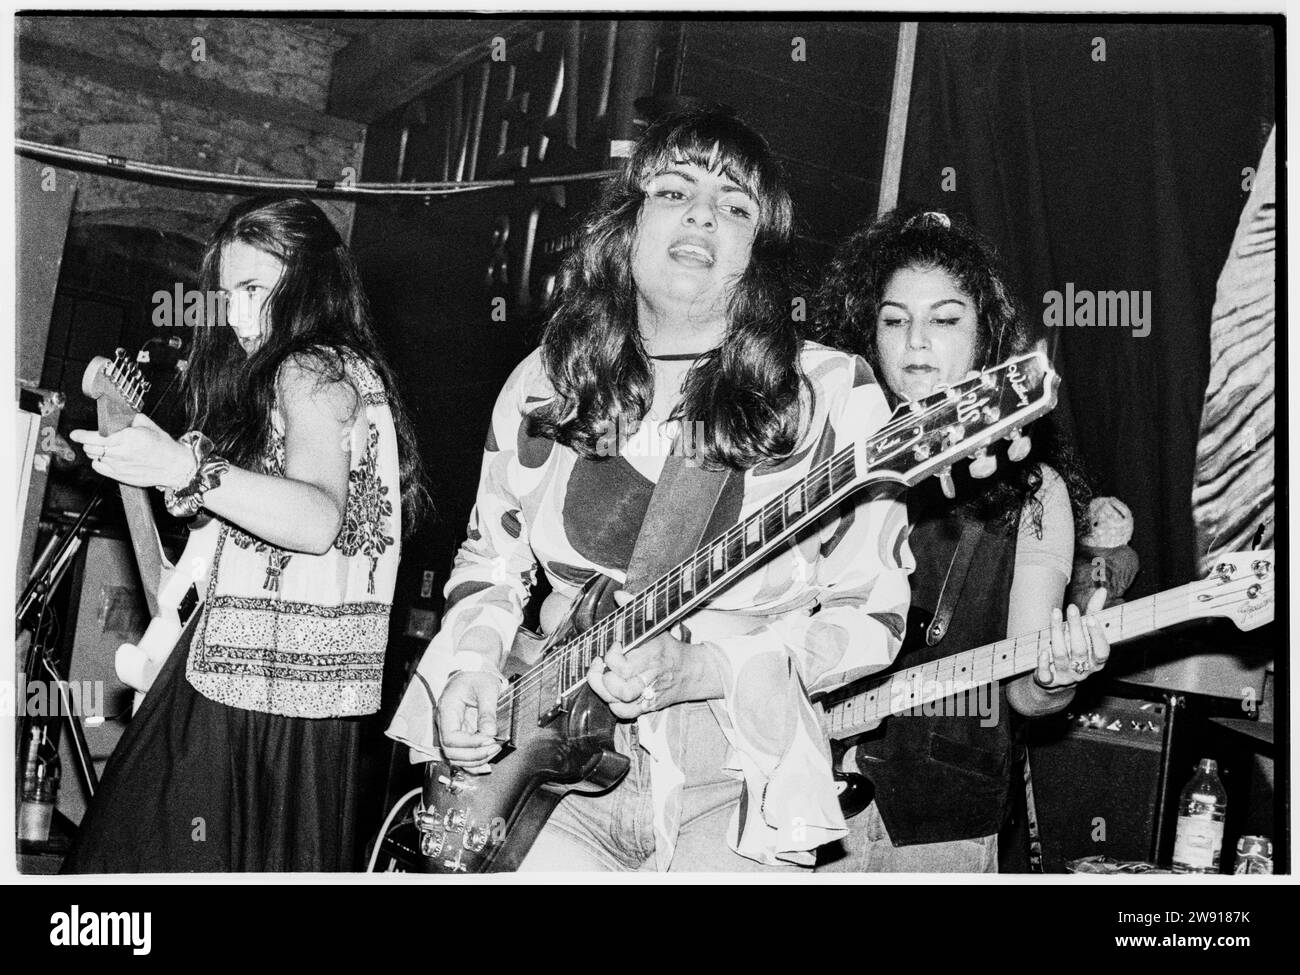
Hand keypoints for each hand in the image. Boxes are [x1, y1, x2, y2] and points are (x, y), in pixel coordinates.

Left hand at [69, 414, 193, 488]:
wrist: (173, 466)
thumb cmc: (163, 447)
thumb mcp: (148, 426)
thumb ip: (130, 419)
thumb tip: (117, 415)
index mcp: (128, 438)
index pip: (96, 437)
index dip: (82, 435)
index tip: (75, 434)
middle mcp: (121, 452)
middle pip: (91, 447)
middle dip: (88, 442)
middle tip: (94, 439)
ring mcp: (119, 465)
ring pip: (94, 457)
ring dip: (95, 451)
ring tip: (106, 448)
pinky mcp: (119, 475)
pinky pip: (99, 467)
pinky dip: (100, 461)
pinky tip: (110, 458)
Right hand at [436, 671, 502, 770]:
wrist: (474, 673)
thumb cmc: (478, 677)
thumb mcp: (487, 689)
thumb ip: (487, 711)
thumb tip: (490, 732)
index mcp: (447, 709)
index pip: (450, 737)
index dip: (470, 744)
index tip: (489, 740)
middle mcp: (445, 722)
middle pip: (450, 751)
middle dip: (474, 755)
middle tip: (494, 747)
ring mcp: (450, 730)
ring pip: (454, 757)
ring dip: (475, 761)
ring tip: (494, 752)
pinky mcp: (459, 735)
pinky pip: (461, 755)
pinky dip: (472, 763)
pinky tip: (486, 764)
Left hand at [586, 590, 696, 718]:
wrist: (691, 672)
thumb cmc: (668, 647)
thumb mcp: (655, 625)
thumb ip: (634, 608)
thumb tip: (618, 594)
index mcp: (652, 655)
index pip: (623, 665)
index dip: (612, 657)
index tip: (614, 646)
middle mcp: (650, 677)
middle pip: (620, 688)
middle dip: (604, 678)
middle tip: (601, 665)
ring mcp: (649, 695)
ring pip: (620, 702)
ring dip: (604, 691)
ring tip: (601, 677)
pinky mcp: (647, 707)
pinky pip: (625, 713)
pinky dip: (613, 706)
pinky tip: (611, 693)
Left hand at [1033, 587, 1110, 691]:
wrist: (1056, 679)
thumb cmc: (1074, 649)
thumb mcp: (1085, 633)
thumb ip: (1094, 613)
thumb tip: (1102, 590)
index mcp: (1096, 662)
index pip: (1102, 651)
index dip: (1097, 636)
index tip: (1091, 618)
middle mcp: (1082, 671)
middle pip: (1080, 649)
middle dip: (1075, 628)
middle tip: (1071, 607)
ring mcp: (1065, 676)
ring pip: (1061, 656)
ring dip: (1057, 634)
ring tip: (1055, 613)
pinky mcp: (1048, 681)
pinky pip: (1046, 675)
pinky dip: (1043, 662)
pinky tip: (1043, 650)